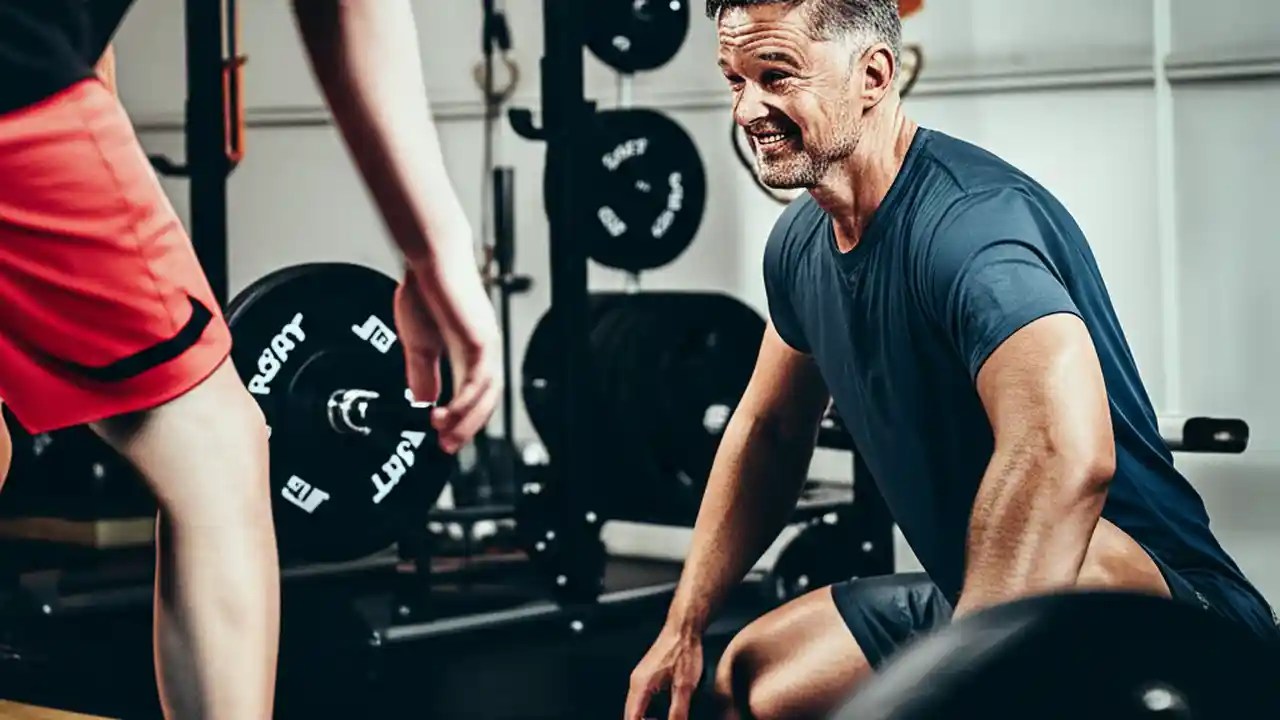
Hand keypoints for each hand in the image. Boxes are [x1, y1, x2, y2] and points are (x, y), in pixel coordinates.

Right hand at [394, 260, 500, 453]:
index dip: (462, 420)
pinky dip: (464, 400)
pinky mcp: (481, 338)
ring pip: (485, 393)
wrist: (429, 259)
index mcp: (468, 352)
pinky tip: (445, 412)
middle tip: (446, 446)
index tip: (442, 438)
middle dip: (467, 427)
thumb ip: (423, 373)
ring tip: (444, 434)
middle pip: (485, 400)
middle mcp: (482, 351)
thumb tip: (424, 401)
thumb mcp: (419, 342)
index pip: (473, 395)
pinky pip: (478, 379)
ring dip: (465, 419)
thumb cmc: (425, 290)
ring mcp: (485, 344)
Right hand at [625, 626, 704, 719]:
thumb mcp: (684, 686)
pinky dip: (645, 712)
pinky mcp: (647, 675)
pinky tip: (659, 716)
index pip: (632, 718)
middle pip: (630, 715)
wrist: (683, 627)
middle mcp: (636, 682)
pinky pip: (640, 700)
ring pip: (635, 708)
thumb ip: (678, 711)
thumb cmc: (683, 650)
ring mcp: (640, 678)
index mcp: (640, 686)